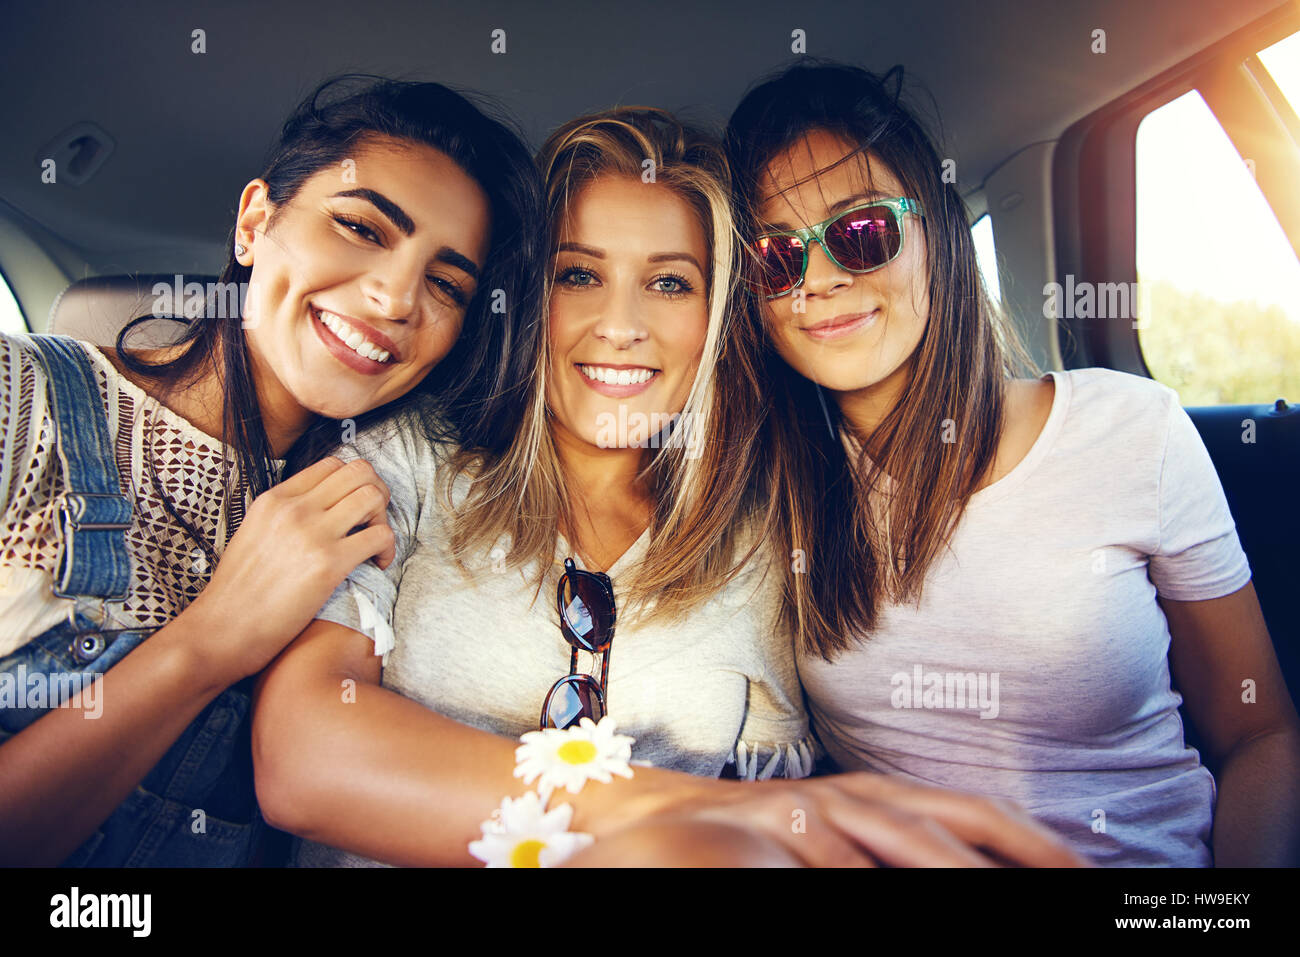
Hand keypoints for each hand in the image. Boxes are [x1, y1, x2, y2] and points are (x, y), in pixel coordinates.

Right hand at [181, 455, 395, 684]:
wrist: (220, 630)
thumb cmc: (238, 593)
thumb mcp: (253, 534)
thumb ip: (284, 516)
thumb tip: (318, 510)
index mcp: (274, 499)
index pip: (331, 465)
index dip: (354, 482)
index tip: (356, 508)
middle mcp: (294, 509)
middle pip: (359, 471)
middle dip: (376, 492)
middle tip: (373, 521)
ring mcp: (312, 533)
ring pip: (373, 497)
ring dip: (383, 518)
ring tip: (375, 544)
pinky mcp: (328, 563)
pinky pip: (380, 536)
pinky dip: (387, 549)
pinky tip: (377, 564)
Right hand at [600, 772, 1087, 866]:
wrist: (664, 822)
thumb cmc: (760, 841)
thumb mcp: (837, 845)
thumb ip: (890, 856)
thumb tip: (961, 868)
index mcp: (878, 796)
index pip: (971, 812)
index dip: (1030, 840)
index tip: (1084, 869)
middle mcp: (854, 795)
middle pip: (949, 819)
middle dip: (1017, 848)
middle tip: (1075, 877)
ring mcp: (814, 809)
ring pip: (900, 833)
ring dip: (954, 861)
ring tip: (1003, 883)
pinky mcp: (775, 825)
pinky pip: (832, 852)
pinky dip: (863, 868)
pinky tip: (882, 877)